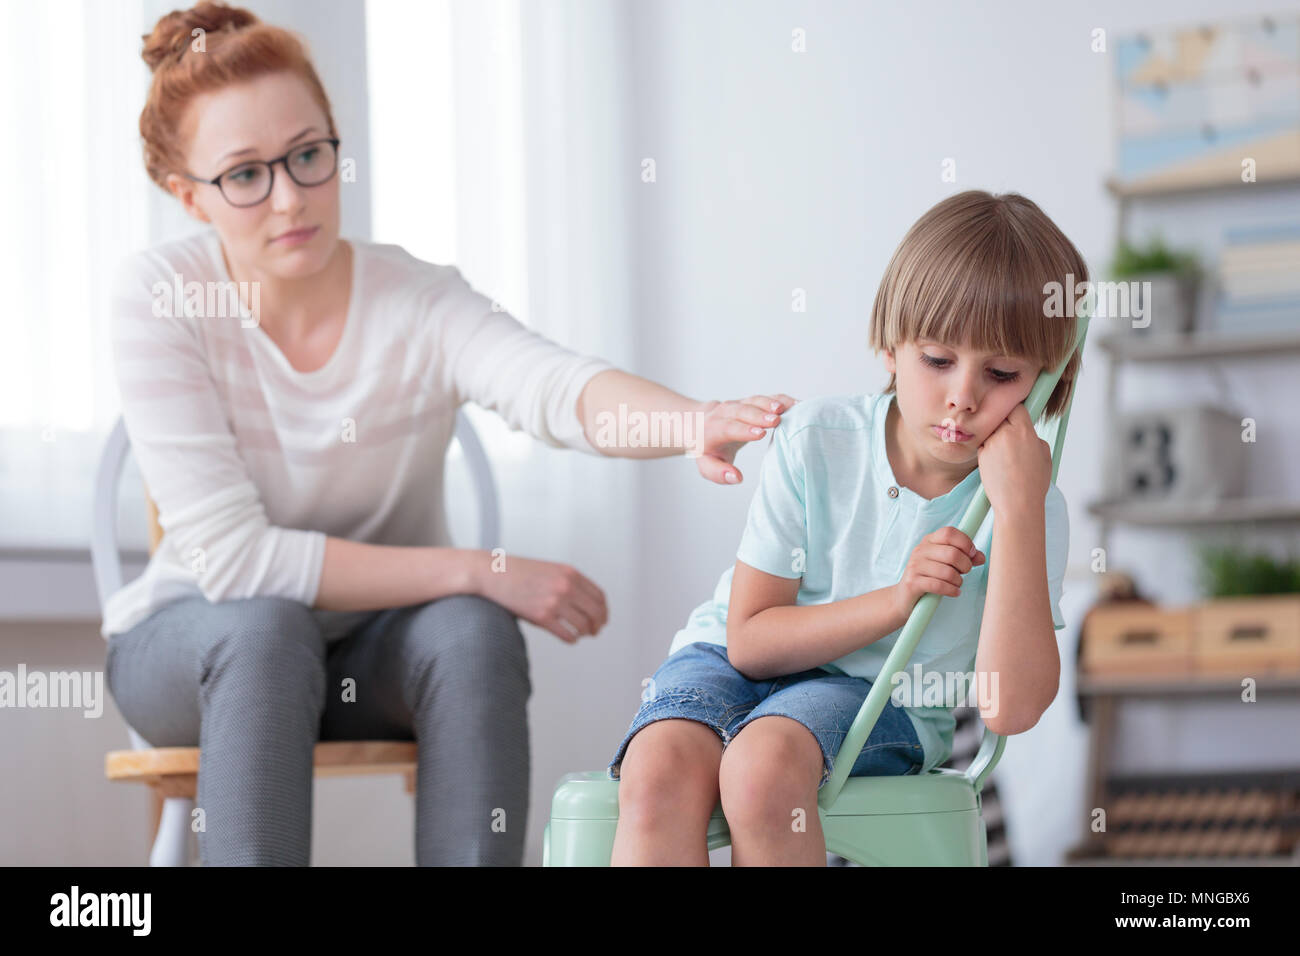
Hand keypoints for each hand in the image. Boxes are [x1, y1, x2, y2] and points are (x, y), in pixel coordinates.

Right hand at [475, 554, 607, 643]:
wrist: (492, 574)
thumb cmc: (519, 573)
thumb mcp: (550, 570)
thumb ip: (568, 583)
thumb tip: (586, 606)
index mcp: (570, 573)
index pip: (599, 596)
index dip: (604, 610)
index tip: (602, 618)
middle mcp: (566, 586)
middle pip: (596, 612)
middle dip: (598, 624)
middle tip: (596, 631)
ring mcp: (555, 602)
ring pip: (583, 625)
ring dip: (585, 632)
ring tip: (581, 634)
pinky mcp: (542, 617)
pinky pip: (567, 634)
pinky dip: (572, 639)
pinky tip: (570, 638)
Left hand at [690, 394, 797, 483]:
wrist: (701, 423)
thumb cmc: (708, 448)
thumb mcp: (706, 464)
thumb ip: (718, 473)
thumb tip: (737, 477)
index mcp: (713, 428)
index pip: (729, 427)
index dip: (744, 430)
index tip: (761, 434)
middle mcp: (726, 412)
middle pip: (742, 411)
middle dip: (759, 415)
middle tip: (776, 421)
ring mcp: (740, 404)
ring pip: (755, 400)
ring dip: (770, 403)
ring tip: (785, 409)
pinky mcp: (752, 401)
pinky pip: (767, 398)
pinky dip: (782, 400)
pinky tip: (796, 404)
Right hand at [890, 526, 984, 619]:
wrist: (904, 596)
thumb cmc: (929, 577)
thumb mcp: (946, 563)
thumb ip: (964, 557)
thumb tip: (980, 557)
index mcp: (929, 541)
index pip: (949, 532)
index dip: (965, 543)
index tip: (972, 554)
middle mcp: (920, 550)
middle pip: (952, 553)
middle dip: (965, 566)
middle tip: (964, 572)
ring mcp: (915, 566)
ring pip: (947, 572)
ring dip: (958, 581)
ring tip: (957, 584)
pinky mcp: (913, 582)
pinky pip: (939, 585)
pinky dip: (952, 590)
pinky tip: (954, 592)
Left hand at [976, 404, 1050, 516]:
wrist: (1017, 504)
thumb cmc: (1034, 482)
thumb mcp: (1044, 454)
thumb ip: (1033, 438)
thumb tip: (1026, 432)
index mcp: (1024, 431)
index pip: (1017, 408)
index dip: (1017, 412)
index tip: (1018, 416)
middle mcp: (1005, 433)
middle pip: (1002, 417)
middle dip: (1006, 424)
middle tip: (1012, 438)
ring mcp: (990, 443)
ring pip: (992, 432)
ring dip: (997, 438)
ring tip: (1008, 458)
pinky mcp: (980, 454)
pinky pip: (985, 445)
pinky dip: (990, 451)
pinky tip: (999, 465)